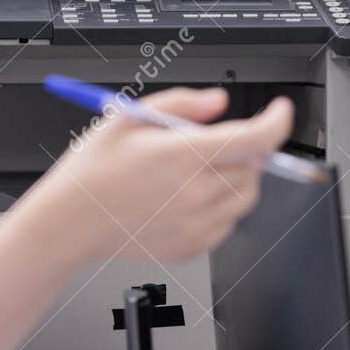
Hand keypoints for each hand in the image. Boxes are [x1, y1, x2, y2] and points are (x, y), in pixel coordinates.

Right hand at [34, 87, 293, 263]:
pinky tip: (186, 198)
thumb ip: (181, 103)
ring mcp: (196, 224)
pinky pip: (228, 223)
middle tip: (211, 143)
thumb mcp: (128, 117)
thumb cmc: (93, 171)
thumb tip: (219, 102)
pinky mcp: (193, 246)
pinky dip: (221, 207)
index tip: (279, 111)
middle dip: (246, 149)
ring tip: (197, 172)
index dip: (277, 122)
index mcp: (181, 155)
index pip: (254, 139)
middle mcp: (194, 193)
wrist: (70, 223)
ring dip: (237, 178)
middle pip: (255, 167)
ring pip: (247, 196)